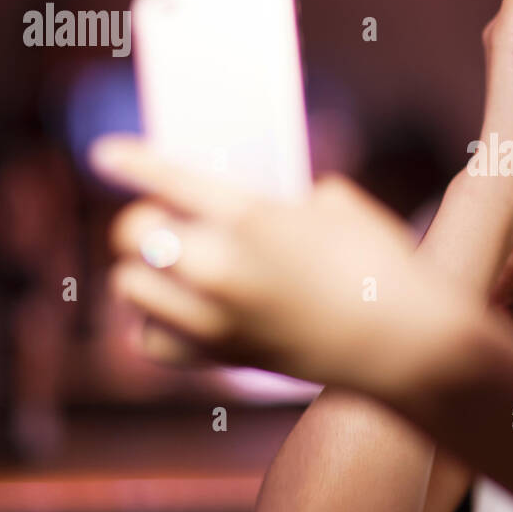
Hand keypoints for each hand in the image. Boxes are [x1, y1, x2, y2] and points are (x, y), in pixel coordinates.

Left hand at [89, 134, 476, 396]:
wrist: (409, 345)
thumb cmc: (386, 267)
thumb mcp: (342, 207)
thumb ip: (290, 199)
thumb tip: (271, 205)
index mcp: (253, 218)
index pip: (169, 180)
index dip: (129, 161)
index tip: (103, 154)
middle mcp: (222, 268)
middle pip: (133, 234)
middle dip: (144, 220)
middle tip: (170, 220)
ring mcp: (218, 318)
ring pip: (130, 287)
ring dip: (144, 270)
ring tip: (172, 265)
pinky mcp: (225, 357)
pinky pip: (152, 340)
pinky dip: (155, 323)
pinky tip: (179, 311)